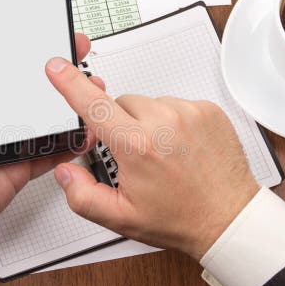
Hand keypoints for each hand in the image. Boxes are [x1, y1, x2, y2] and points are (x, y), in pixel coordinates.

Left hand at [0, 34, 102, 244]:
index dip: (21, 57)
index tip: (42, 42)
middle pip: (26, 94)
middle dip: (52, 79)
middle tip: (75, 60)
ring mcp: (6, 145)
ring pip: (42, 121)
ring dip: (63, 109)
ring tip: (86, 94)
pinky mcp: (18, 168)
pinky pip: (48, 154)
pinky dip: (66, 145)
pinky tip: (81, 134)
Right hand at [45, 57, 259, 259]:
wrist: (228, 218)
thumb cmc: (181, 217)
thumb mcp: (121, 218)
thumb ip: (83, 196)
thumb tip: (66, 172)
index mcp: (137, 147)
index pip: (93, 106)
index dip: (70, 83)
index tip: (56, 67)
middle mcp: (163, 123)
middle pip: (119, 104)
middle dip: (118, 125)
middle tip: (134, 155)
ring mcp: (188, 112)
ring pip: (147, 103)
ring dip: (146, 122)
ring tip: (161, 153)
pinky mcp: (207, 109)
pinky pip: (174, 104)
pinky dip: (171, 121)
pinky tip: (179, 147)